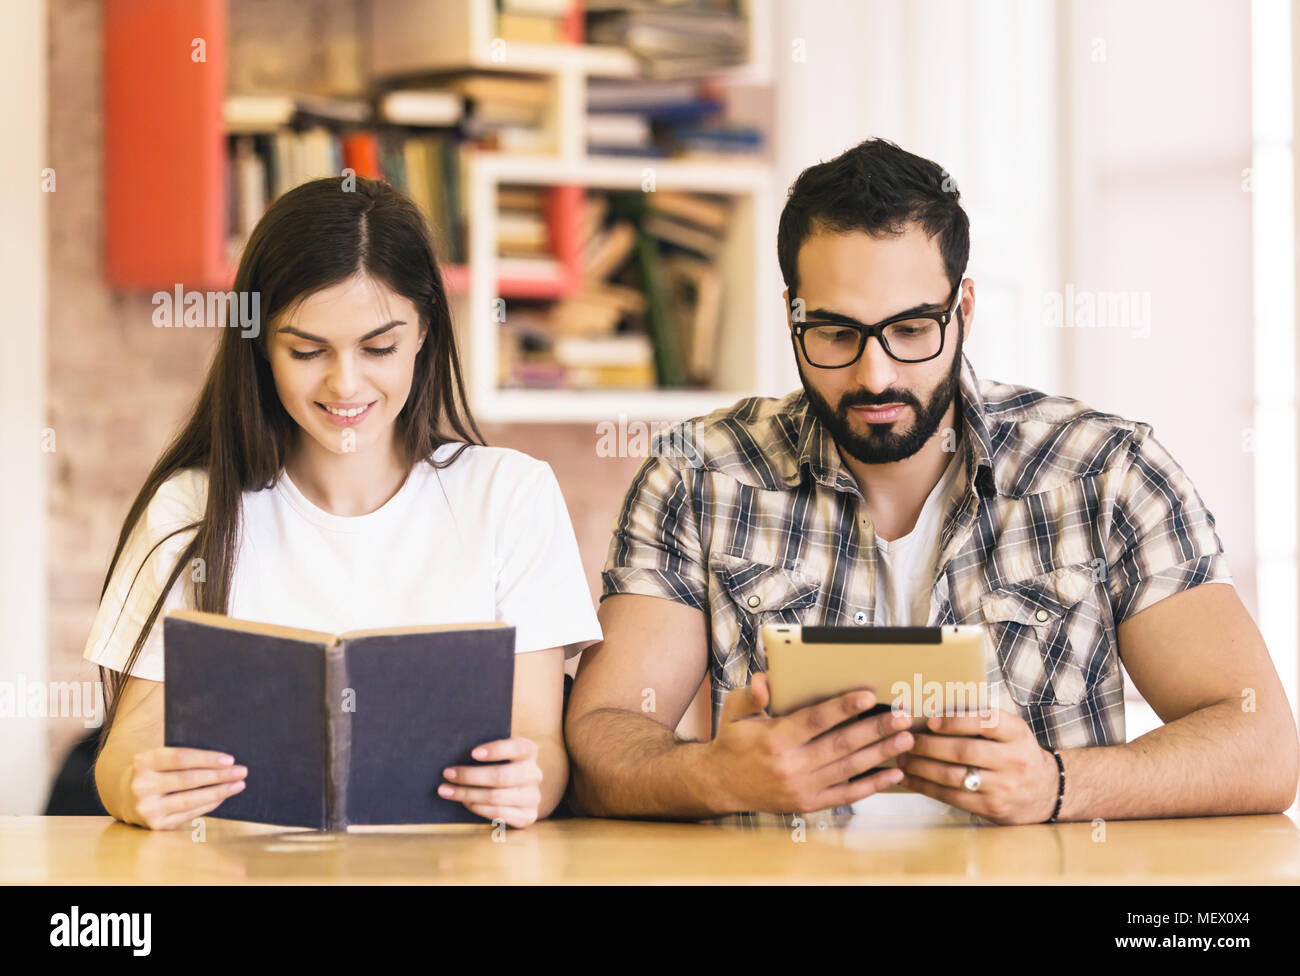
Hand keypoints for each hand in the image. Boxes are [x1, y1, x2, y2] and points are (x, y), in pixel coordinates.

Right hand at [124, 747, 247, 829]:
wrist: (124, 796)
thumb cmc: (153, 771)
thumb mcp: (158, 758)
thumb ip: (182, 757)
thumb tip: (223, 760)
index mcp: (143, 762)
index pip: (181, 758)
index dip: (207, 759)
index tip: (229, 759)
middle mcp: (142, 786)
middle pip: (188, 780)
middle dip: (219, 776)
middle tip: (242, 771)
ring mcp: (147, 808)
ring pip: (190, 799)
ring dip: (219, 792)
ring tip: (238, 784)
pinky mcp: (156, 825)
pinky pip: (189, 813)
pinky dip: (209, 804)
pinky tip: (222, 796)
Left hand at [440, 737, 542, 827]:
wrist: (517, 794)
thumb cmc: (499, 767)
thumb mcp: (498, 755)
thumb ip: (485, 752)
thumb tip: (454, 752)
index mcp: (529, 751)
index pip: (517, 747)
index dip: (495, 750)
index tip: (472, 753)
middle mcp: (534, 774)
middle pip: (501, 776)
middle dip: (470, 776)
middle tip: (447, 773)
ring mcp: (533, 797)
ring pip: (496, 797)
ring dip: (467, 794)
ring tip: (447, 791)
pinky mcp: (528, 816)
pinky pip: (499, 814)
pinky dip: (479, 808)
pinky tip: (465, 803)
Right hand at [707, 672, 912, 814]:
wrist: (722, 784)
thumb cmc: (733, 741)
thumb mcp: (733, 712)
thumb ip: (750, 695)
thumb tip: (765, 681)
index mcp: (774, 740)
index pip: (815, 721)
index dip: (843, 707)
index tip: (869, 695)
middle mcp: (791, 766)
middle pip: (841, 745)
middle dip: (875, 729)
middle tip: (902, 716)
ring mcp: (802, 788)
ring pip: (849, 769)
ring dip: (881, 753)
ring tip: (906, 738)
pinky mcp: (809, 803)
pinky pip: (847, 795)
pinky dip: (873, 785)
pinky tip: (894, 773)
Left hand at [896, 709, 1059, 823]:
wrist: (1046, 792)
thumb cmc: (1016, 753)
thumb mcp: (1011, 731)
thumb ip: (982, 720)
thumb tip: (934, 708)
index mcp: (1016, 733)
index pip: (987, 722)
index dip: (956, 721)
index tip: (930, 721)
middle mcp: (1013, 759)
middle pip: (965, 751)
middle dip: (929, 746)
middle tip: (905, 740)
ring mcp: (1003, 786)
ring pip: (954, 776)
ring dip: (921, 767)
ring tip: (901, 758)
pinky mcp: (992, 808)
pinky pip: (953, 797)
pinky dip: (926, 787)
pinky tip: (909, 778)